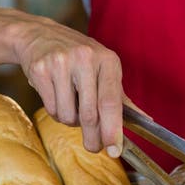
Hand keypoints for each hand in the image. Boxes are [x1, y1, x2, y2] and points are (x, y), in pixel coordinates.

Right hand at [10, 14, 125, 155]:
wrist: (40, 35)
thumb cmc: (78, 56)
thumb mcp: (103, 68)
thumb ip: (120, 96)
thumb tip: (144, 120)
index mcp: (107, 59)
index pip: (111, 101)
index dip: (113, 129)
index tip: (114, 149)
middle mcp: (85, 58)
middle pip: (89, 113)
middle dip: (92, 136)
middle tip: (93, 146)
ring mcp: (61, 63)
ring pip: (68, 115)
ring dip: (70, 121)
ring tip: (71, 104)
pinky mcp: (40, 70)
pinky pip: (51, 109)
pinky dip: (55, 112)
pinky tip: (57, 97)